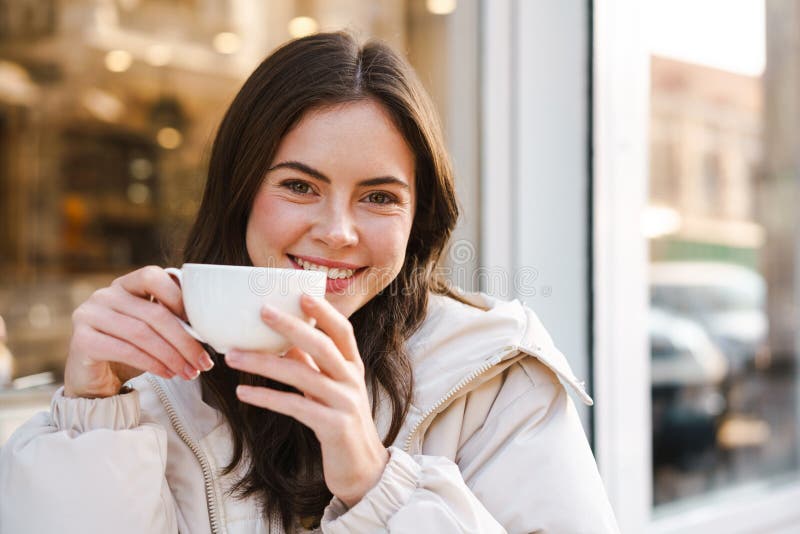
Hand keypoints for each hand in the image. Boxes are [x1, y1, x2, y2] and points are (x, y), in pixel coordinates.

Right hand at [64, 266, 213, 397]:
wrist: (95, 380)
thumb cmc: (131, 350)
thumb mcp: (153, 329)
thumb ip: (171, 317)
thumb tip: (209, 325)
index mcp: (125, 284)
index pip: (153, 276)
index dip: (179, 298)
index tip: (201, 326)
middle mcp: (104, 295)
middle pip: (153, 313)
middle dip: (184, 340)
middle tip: (203, 362)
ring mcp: (89, 315)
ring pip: (142, 333)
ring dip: (172, 356)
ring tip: (189, 372)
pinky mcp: (82, 341)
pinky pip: (126, 351)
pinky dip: (152, 363)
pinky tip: (168, 373)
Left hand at [225, 294, 388, 507]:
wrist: (363, 470)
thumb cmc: (340, 424)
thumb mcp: (329, 390)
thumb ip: (311, 366)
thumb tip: (281, 342)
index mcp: (352, 368)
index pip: (342, 331)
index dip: (324, 311)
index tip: (301, 294)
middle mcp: (351, 381)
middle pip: (322, 346)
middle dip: (291, 326)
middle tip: (262, 311)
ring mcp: (345, 404)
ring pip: (302, 375)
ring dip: (264, 363)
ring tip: (233, 355)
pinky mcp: (333, 427)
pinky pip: (295, 406)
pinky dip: (267, 397)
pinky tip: (244, 391)